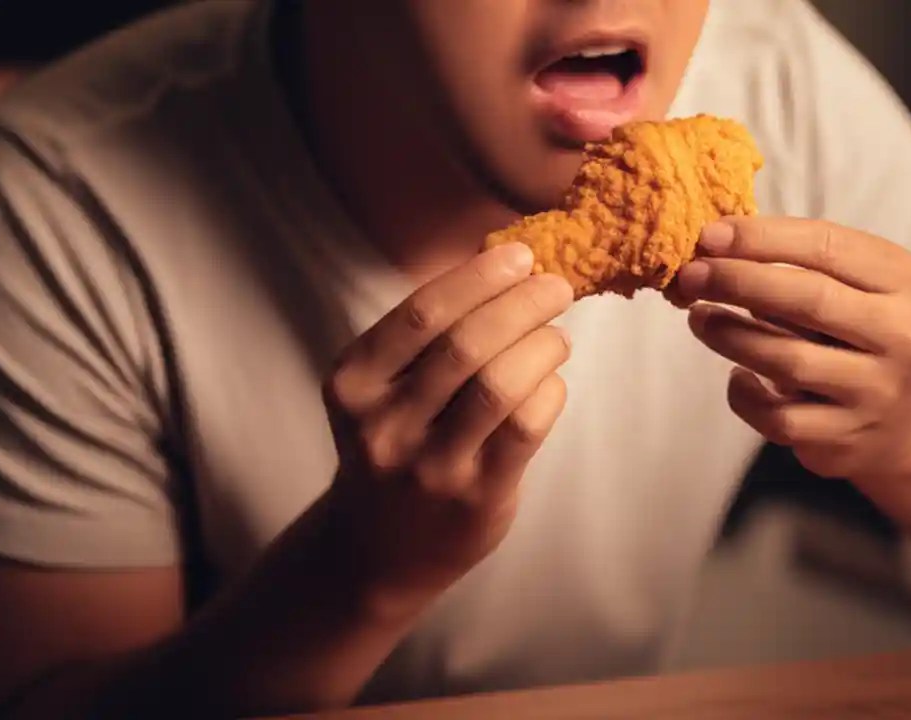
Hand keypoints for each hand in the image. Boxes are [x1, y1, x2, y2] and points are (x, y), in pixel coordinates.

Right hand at [323, 242, 573, 614]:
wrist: (377, 549)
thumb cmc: (394, 444)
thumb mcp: (381, 390)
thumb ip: (427, 336)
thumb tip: (505, 264)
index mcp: (353, 383)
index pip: (422, 314)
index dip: (479, 278)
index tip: (519, 256)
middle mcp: (384, 425)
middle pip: (466, 344)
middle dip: (522, 304)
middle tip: (556, 287)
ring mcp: (429, 466)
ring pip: (500, 385)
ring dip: (543, 346)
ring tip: (557, 337)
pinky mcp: (475, 498)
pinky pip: (526, 427)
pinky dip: (550, 392)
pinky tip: (550, 383)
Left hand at [674, 217, 910, 478]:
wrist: (901, 422)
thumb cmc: (854, 336)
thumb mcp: (847, 290)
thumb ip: (794, 267)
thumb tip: (713, 248)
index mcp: (906, 283)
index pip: (828, 246)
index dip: (762, 238)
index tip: (709, 235)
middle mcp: (903, 336)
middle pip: (811, 299)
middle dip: (739, 281)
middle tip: (692, 275)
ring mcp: (877, 392)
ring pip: (789, 360)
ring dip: (730, 335)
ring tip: (699, 317)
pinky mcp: (847, 438)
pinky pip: (778, 417)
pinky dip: (745, 395)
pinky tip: (737, 376)